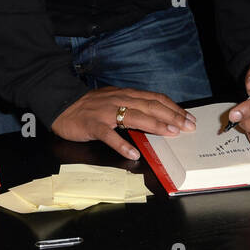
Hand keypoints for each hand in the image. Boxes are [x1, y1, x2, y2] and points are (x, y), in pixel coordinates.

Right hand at [51, 86, 195, 160]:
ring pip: (134, 116)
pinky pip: (109, 135)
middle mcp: (118, 100)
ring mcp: (106, 113)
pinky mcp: (93, 125)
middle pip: (150, 106)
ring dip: (154, 124)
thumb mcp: (113, 100)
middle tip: (188, 127)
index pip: (155, 99)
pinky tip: (133, 154)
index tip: (188, 117)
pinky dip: (122, 145)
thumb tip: (155, 115)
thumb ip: (132, 106)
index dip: (173, 108)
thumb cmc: (89, 106)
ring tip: (170, 133)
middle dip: (172, 116)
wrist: (61, 104)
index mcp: (125, 94)